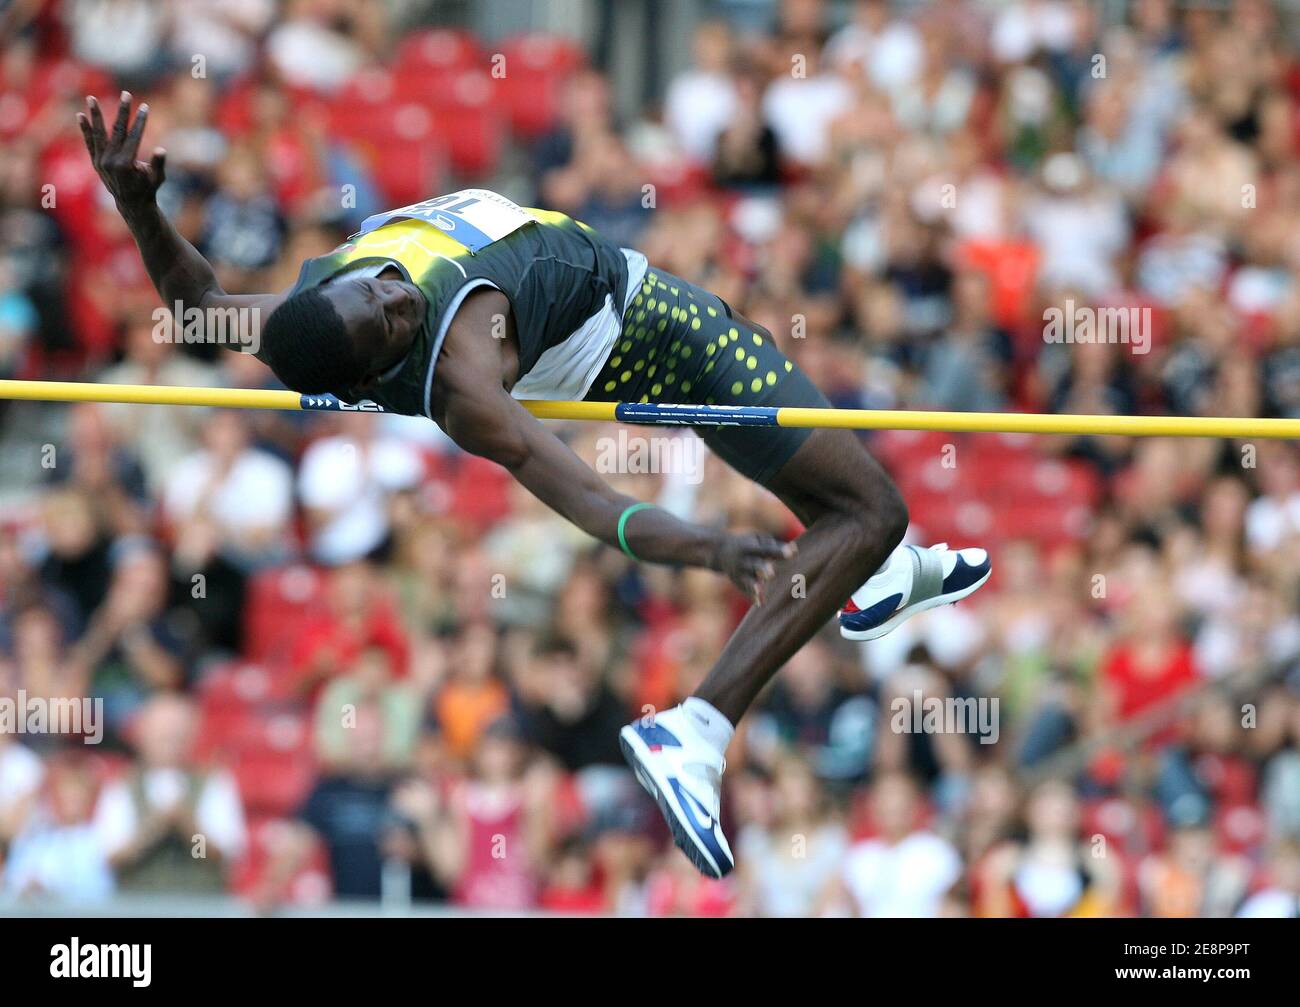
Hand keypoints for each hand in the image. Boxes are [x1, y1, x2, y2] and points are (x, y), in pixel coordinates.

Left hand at [77, 92, 165, 211]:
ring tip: (91, 98)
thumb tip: (161, 150)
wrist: (131, 204)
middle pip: (117, 130)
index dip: (140, 121)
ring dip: (95, 115)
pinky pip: (90, 142)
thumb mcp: (157, 178)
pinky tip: (80, 115)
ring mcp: (101, 161)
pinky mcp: (95, 162)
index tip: (145, 106)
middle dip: (122, 111)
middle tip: (126, 94)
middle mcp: (111, 161)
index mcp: (127, 164)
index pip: (134, 136)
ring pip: (99, 133)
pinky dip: (85, 129)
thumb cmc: (148, 189)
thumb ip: (158, 164)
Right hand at [712, 532, 795, 604]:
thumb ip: (774, 545)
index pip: (766, 549)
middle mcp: (743, 559)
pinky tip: (759, 602)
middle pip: (753, 564)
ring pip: (747, 579)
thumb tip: (795, 550)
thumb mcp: (757, 540)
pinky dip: (751, 596)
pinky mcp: (737, 582)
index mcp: (750, 546)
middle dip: (761, 568)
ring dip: (753, 585)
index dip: (778, 551)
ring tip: (760, 590)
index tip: (792, 552)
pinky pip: (744, 590)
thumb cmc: (748, 545)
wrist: (720, 552)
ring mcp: (738, 572)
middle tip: (771, 573)